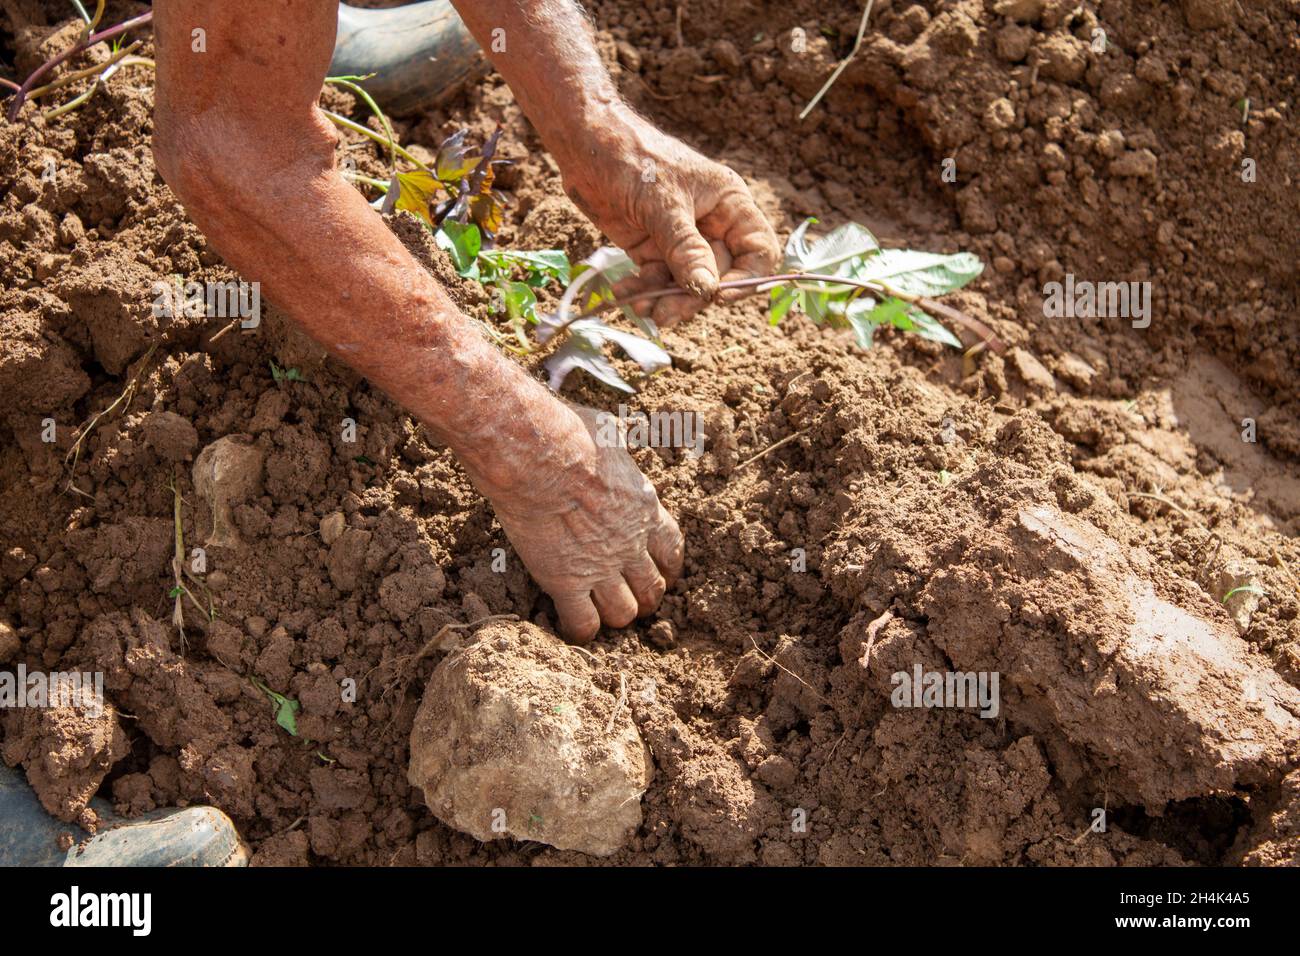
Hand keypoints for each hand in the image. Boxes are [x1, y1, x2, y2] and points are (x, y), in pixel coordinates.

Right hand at [475, 405, 683, 642]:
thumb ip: (618, 444)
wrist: (540, 458)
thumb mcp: (611, 433)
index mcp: (646, 510)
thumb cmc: (572, 435)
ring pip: (623, 613)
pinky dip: (581, 631)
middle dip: (646, 598)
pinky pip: (582, 624)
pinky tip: (571, 625)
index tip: (660, 570)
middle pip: (653, 590)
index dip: (668, 567)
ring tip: (602, 613)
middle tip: (632, 598)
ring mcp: (600, 568)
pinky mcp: (566, 582)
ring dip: (616, 616)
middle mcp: (631, 546)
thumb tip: (611, 430)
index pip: (672, 551)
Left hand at [557, 107, 780, 327]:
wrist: (584, 143)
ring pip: (687, 284)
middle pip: (718, 276)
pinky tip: (624, 293)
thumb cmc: (632, 158)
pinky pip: (657, 279)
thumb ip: (685, 249)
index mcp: (729, 204)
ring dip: (665, 300)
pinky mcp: (652, 248)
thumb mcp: (662, 204)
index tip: (718, 297)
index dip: (747, 279)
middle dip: (693, 297)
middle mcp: (711, 224)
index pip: (758, 251)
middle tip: (666, 313)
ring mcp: (681, 239)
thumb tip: (708, 290)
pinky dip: (642, 290)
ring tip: (641, 309)